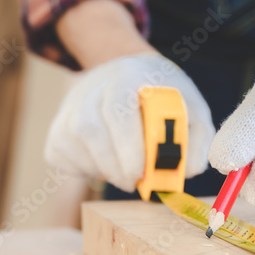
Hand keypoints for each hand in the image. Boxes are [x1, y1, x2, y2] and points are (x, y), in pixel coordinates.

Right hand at [45, 53, 214, 192]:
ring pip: (73, 146)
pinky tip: (105, 162)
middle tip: (135, 182)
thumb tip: (190, 170)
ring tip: (124, 171)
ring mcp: (68, 107)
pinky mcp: (56, 129)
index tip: (143, 172)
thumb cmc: (161, 94)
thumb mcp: (189, 104)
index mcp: (126, 76)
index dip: (128, 146)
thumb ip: (197, 137)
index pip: (117, 111)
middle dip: (115, 165)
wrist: (126, 72)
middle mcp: (90, 87)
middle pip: (89, 129)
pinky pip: (62, 157)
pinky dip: (85, 169)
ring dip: (102, 168)